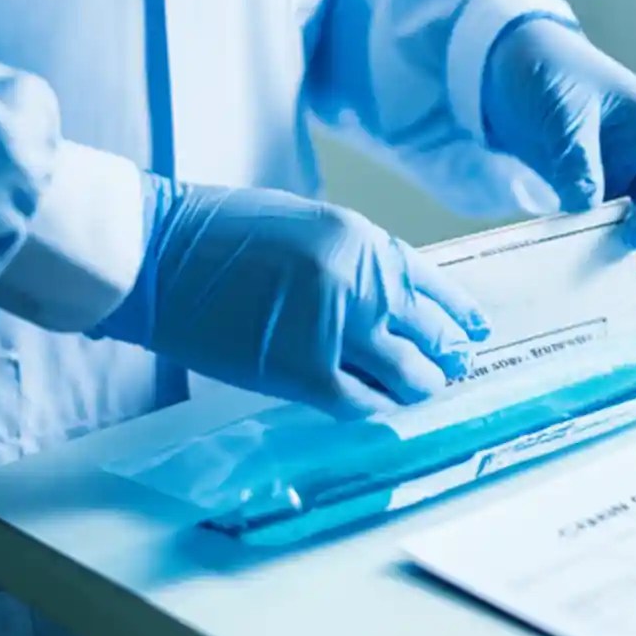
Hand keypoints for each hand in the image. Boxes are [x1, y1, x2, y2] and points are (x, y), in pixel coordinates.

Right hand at [98, 176, 490, 418]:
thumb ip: (356, 263)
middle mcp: (362, 284)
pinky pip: (363, 403)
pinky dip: (376, 408)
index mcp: (364, 242)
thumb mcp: (309, 227)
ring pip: (408, 376)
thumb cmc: (222, 234)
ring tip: (420, 391)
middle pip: (430, 334)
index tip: (475, 332)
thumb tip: (391, 303)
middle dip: (445, 357)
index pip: (433, 286)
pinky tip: (378, 407)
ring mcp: (337, 330)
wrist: (159, 253)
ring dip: (420, 387)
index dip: (459, 314)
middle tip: (450, 369)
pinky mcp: (305, 373)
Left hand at [483, 19, 635, 272]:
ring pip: (635, 219)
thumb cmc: (543, 70)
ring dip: (626, 245)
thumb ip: (577, 159)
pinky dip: (594, 243)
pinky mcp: (585, 191)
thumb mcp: (563, 111)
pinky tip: (581, 263)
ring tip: (611, 273)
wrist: (500, 66)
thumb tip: (585, 207)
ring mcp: (614, 175)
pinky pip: (598, 224)